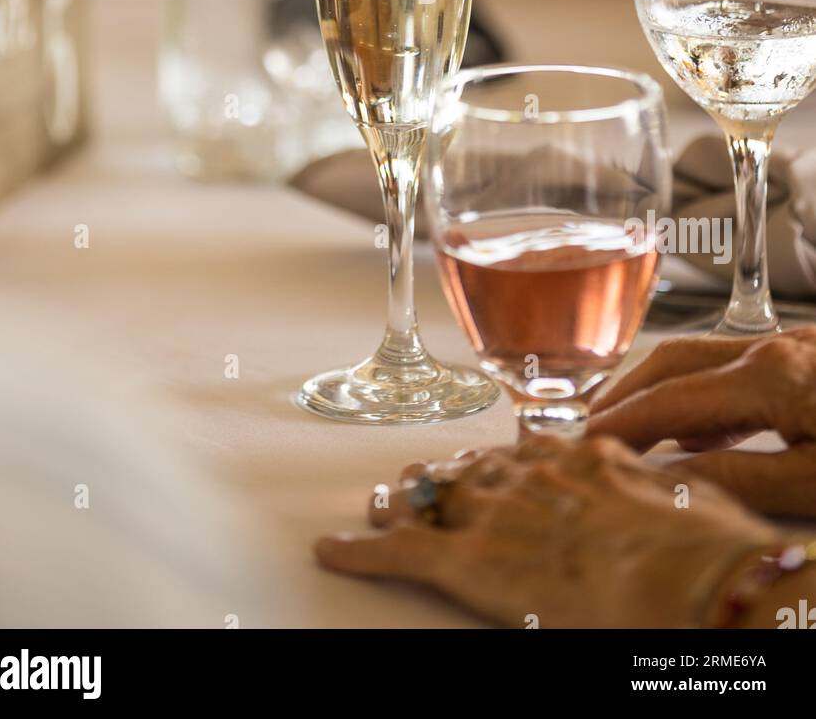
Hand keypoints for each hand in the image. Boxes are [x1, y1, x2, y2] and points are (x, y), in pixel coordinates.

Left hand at [315, 435, 776, 627]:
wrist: (677, 574)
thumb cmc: (695, 545)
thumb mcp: (686, 500)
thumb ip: (656, 491)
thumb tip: (674, 499)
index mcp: (575, 455)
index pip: (519, 451)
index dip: (495, 462)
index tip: (488, 463)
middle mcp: (524, 471)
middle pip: (465, 468)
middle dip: (440, 476)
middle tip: (418, 479)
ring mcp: (490, 512)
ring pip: (425, 500)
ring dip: (399, 504)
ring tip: (377, 504)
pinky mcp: (463, 559)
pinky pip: (396, 551)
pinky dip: (358, 552)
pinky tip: (331, 550)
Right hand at [589, 329, 815, 516]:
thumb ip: (743, 479)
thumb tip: (669, 478)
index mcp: (770, 377)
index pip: (671, 398)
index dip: (622, 421)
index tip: (584, 442)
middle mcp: (773, 347)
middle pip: (675, 360)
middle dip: (627, 393)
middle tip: (594, 429)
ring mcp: (794, 346)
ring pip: (705, 359)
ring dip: (662, 390)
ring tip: (636, 431)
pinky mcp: (810, 356)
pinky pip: (739, 368)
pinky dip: (703, 394)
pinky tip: (703, 430)